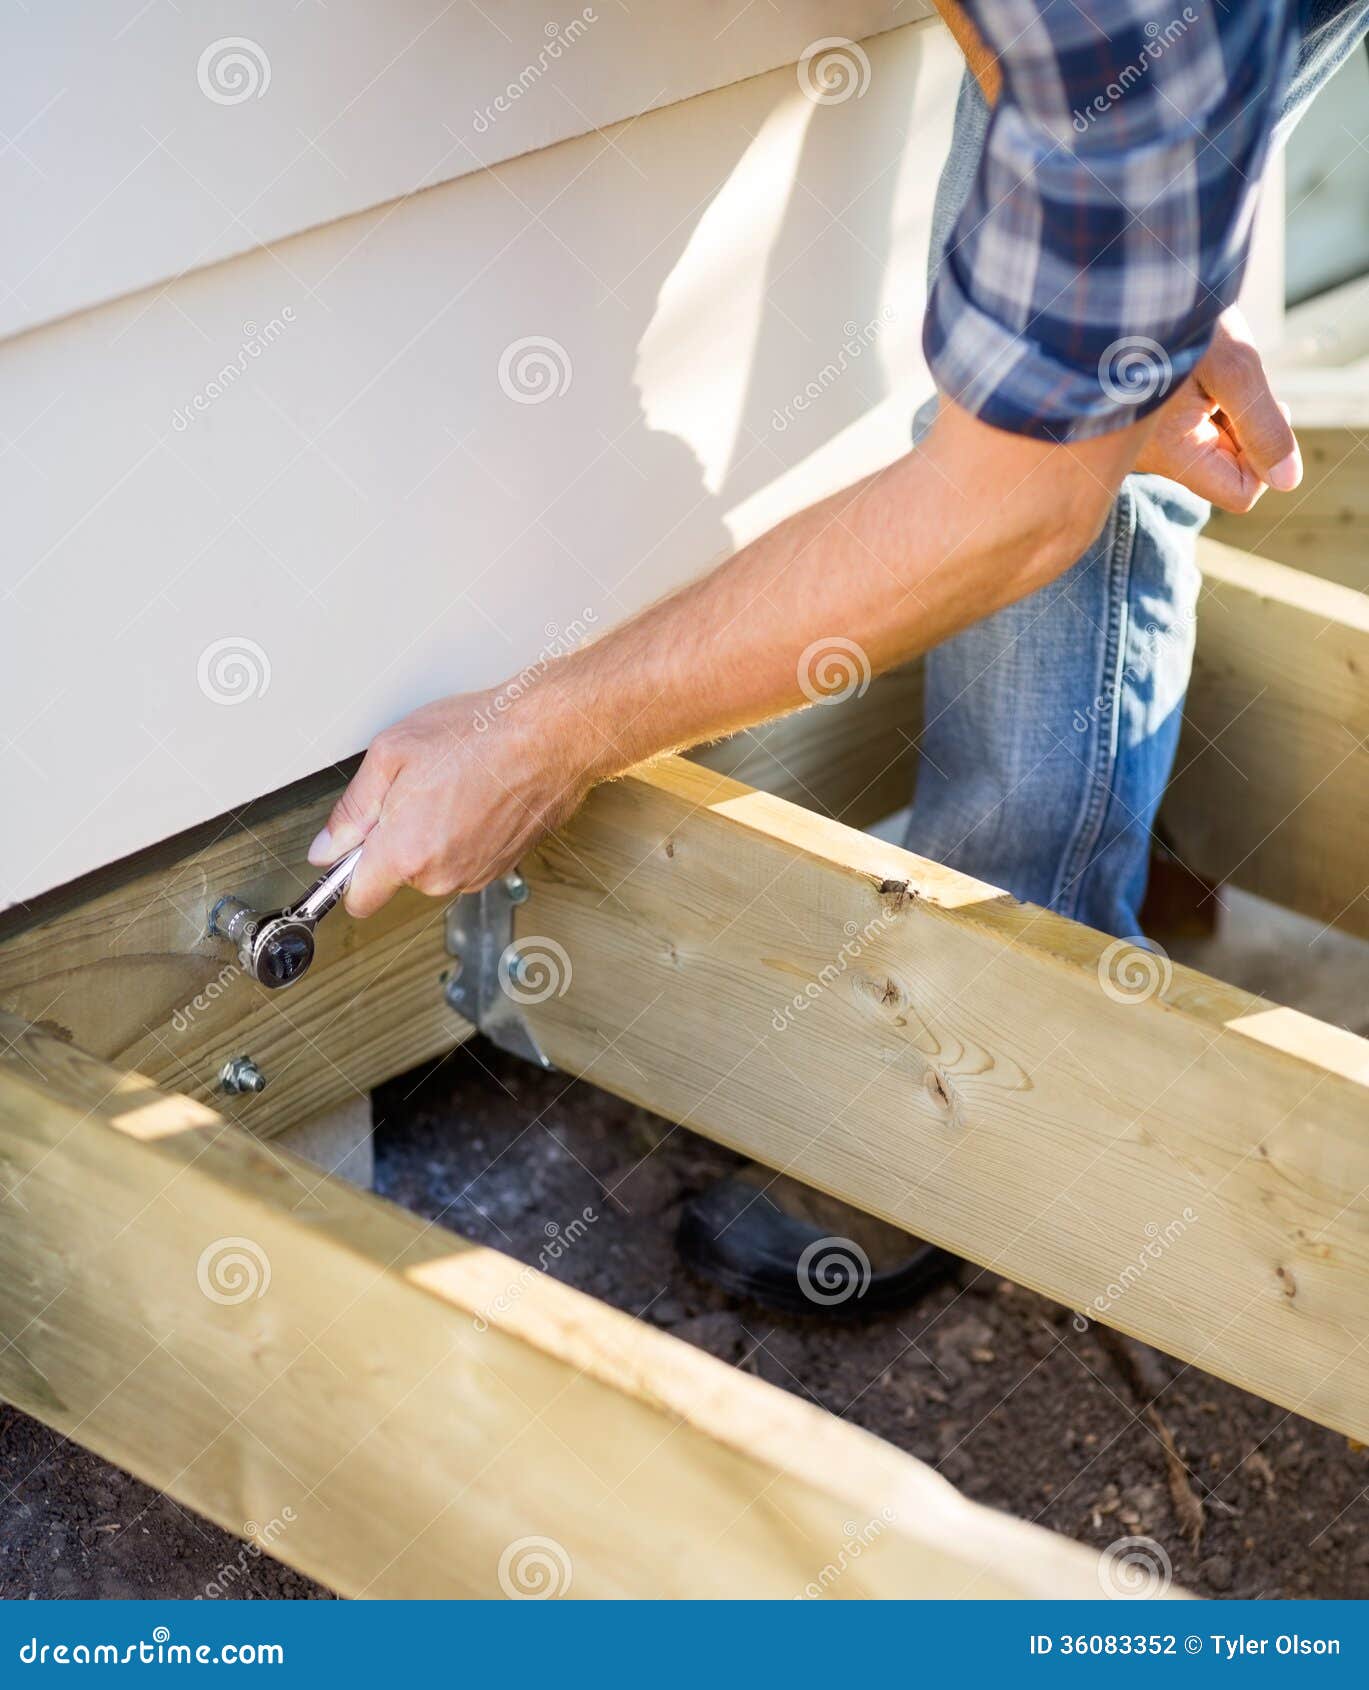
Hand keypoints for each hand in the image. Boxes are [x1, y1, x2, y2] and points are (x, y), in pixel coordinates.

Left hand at [309, 690, 593, 918]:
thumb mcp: (391, 753)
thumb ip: (351, 810)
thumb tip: (326, 847)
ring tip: (453, 788)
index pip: (358, 900)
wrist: (549, 736)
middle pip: (399, 876)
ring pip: (434, 868)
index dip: (349, 875)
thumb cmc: (479, 735)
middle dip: (397, 842)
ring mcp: (476, 874)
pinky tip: (477, 797)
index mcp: (405, 852)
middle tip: (415, 791)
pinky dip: (466, 835)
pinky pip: (466, 860)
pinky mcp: (503, 866)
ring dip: (434, 837)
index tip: (351, 854)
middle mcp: (441, 875)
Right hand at [1135, 307, 1301, 512]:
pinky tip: (1192, 366)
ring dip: (1223, 409)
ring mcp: (1143, 441)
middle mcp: (1151, 457)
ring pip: (1208, 443)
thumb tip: (1288, 481)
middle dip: (1242, 429)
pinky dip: (1203, 399)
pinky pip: (1187, 425)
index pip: (1241, 493)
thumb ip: (1263, 428)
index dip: (1264, 458)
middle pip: (1225, 467)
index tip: (1260, 410)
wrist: (1123, 283)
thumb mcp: (1233, 369)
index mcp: (1173, 453)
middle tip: (1230, 382)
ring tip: (1206, 367)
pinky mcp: (1139, 421)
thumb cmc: (1176, 319)